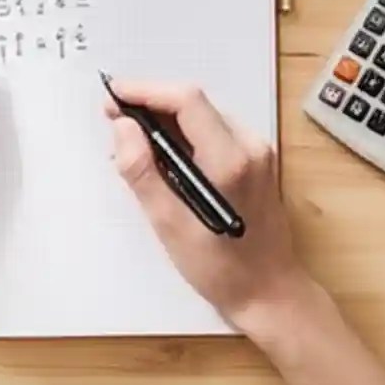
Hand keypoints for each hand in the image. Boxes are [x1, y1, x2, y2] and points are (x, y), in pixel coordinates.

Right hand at [104, 81, 311, 329]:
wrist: (271, 293)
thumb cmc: (223, 270)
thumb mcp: (170, 226)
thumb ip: (143, 172)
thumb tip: (123, 128)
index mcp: (231, 161)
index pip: (186, 100)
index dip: (145, 91)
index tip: (114, 95)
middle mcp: (250, 147)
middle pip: (194, 103)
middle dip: (150, 104)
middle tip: (114, 119)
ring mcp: (258, 152)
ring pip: (202, 116)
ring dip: (165, 121)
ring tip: (132, 145)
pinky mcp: (257, 160)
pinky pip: (214, 132)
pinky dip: (184, 136)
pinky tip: (163, 158)